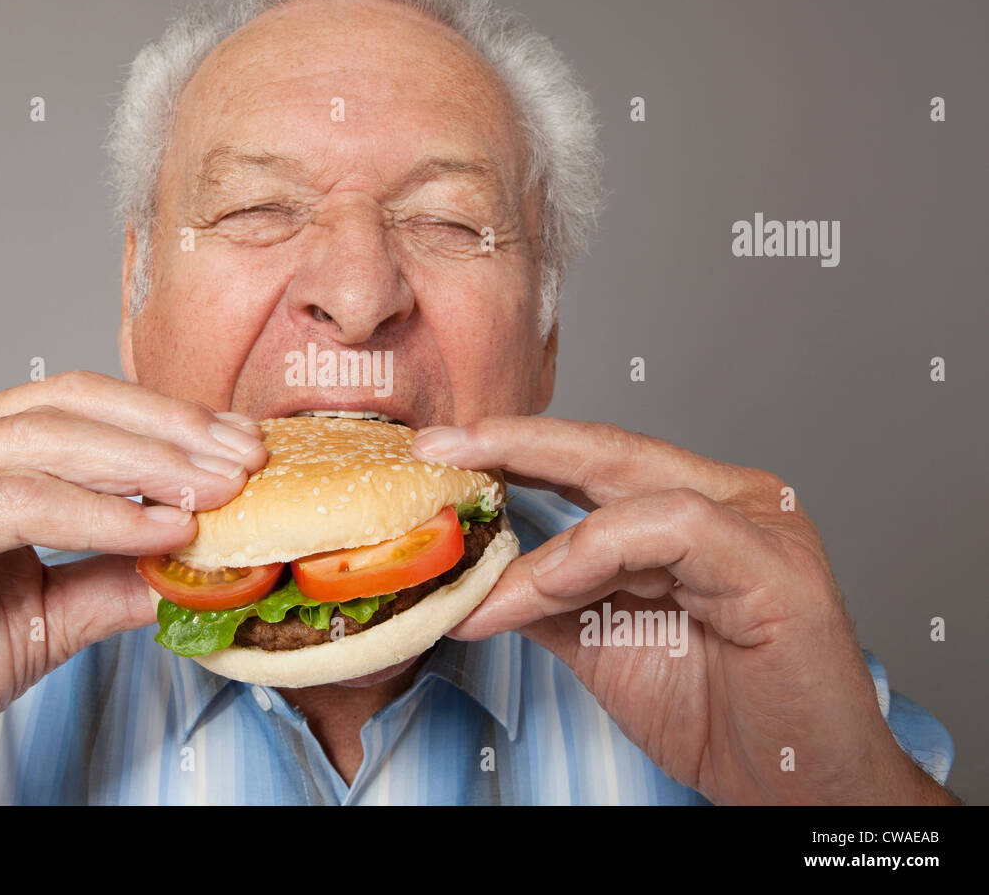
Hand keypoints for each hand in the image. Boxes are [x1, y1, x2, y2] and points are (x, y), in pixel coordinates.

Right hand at [0, 370, 265, 803]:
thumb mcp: (40, 620)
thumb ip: (108, 582)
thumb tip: (190, 566)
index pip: (84, 408)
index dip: (167, 419)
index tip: (242, 447)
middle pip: (76, 405)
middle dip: (173, 429)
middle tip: (248, 457)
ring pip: (51, 439)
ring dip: (149, 462)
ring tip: (219, 490)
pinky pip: (17, 499)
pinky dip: (97, 512)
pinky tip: (158, 527)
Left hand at [412, 417, 953, 803]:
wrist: (791, 786)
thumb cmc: (714, 710)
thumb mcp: (599, 639)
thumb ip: (544, 593)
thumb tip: (471, 569)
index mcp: (691, 506)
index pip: (590, 459)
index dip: (514, 447)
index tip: (439, 449)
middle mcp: (729, 499)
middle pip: (606, 449)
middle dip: (513, 443)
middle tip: (439, 447)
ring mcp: (760, 525)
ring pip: (630, 490)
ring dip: (545, 544)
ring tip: (489, 586)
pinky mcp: (777, 566)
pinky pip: (674, 528)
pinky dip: (601, 549)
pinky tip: (552, 582)